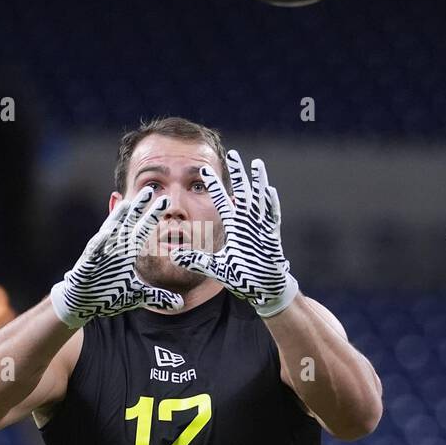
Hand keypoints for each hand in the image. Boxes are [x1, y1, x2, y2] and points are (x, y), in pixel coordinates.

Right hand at [49, 187, 184, 327]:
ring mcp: (100, 254)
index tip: (165, 201)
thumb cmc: (108, 293)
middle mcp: (114, 248)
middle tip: (149, 190)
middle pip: (128, 224)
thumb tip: (180, 304)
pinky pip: (94, 251)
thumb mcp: (136, 296)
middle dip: (138, 208)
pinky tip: (105, 233)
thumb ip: (157, 296)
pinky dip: (99, 242)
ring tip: (126, 204)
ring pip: (109, 231)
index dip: (153, 216)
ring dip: (117, 219)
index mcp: (127, 253)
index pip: (143, 230)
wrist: (83, 303)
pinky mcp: (87, 264)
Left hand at [170, 149, 298, 316]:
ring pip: (259, 199)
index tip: (204, 170)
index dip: (214, 186)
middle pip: (242, 193)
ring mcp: (260, 229)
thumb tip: (173, 255)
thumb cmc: (242, 278)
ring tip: (256, 163)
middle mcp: (247, 224)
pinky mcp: (271, 238)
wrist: (263, 291)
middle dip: (238, 174)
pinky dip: (270, 204)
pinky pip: (272, 217)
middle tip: (233, 153)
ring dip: (258, 181)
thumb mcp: (214, 268)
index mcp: (234, 228)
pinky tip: (269, 190)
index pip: (221, 202)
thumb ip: (196, 260)